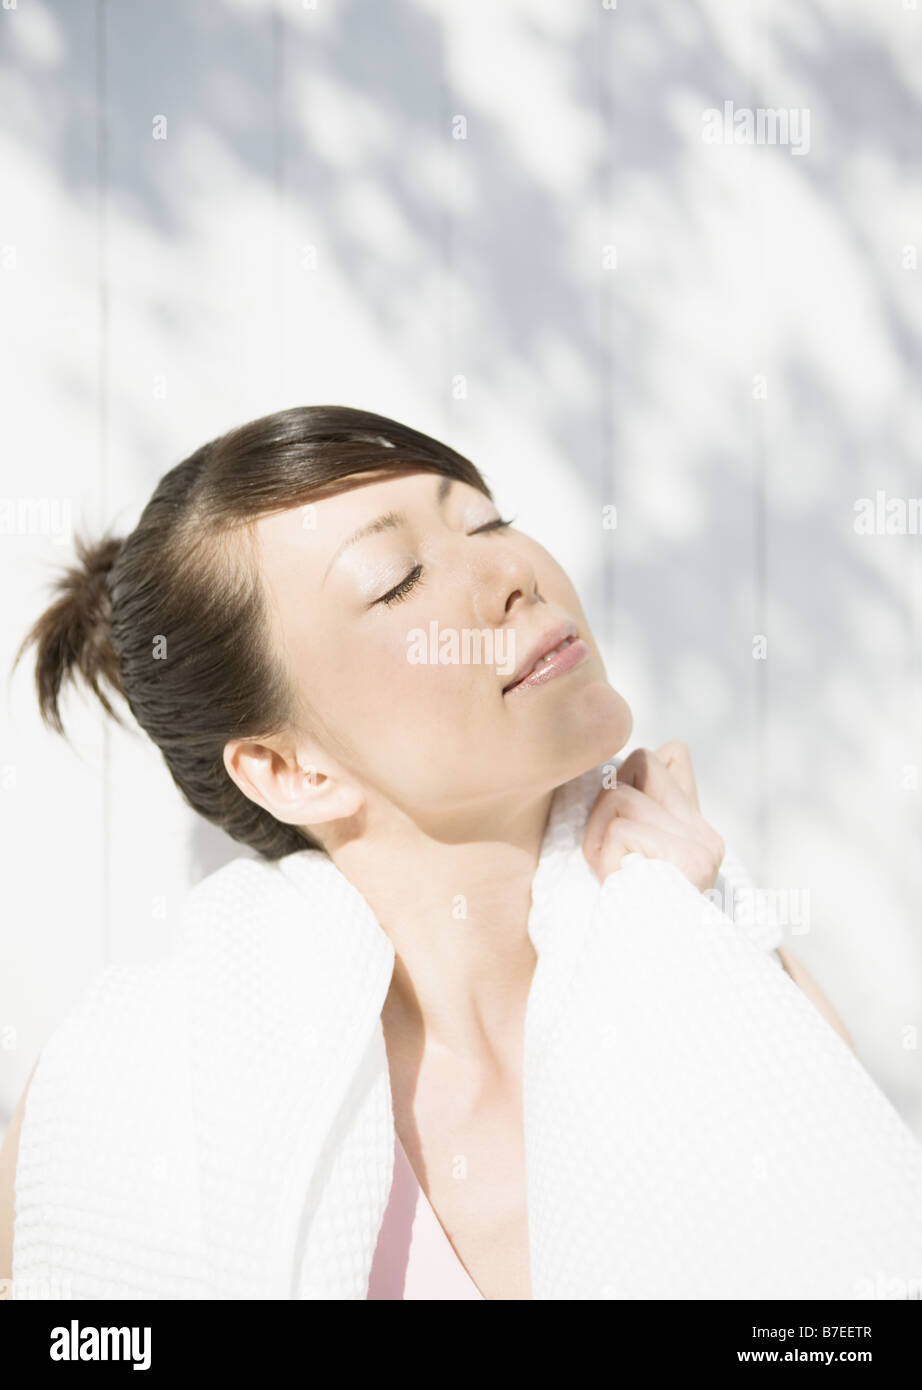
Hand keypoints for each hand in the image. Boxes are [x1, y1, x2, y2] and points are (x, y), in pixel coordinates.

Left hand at [582, 740, 724, 893]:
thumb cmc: (620, 908)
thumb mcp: (620, 854)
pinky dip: (606, 858)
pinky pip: (622, 829)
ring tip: (612, 875)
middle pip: (643, 760)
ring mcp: (701, 845)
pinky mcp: (691, 859)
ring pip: (621, 795)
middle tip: (609, 852)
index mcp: (692, 828)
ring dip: (598, 837)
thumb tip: (633, 764)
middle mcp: (703, 834)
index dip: (631, 775)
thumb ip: (629, 813)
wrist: (639, 977)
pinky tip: (620, 886)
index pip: (673, 755)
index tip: (618, 827)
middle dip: (606, 803)